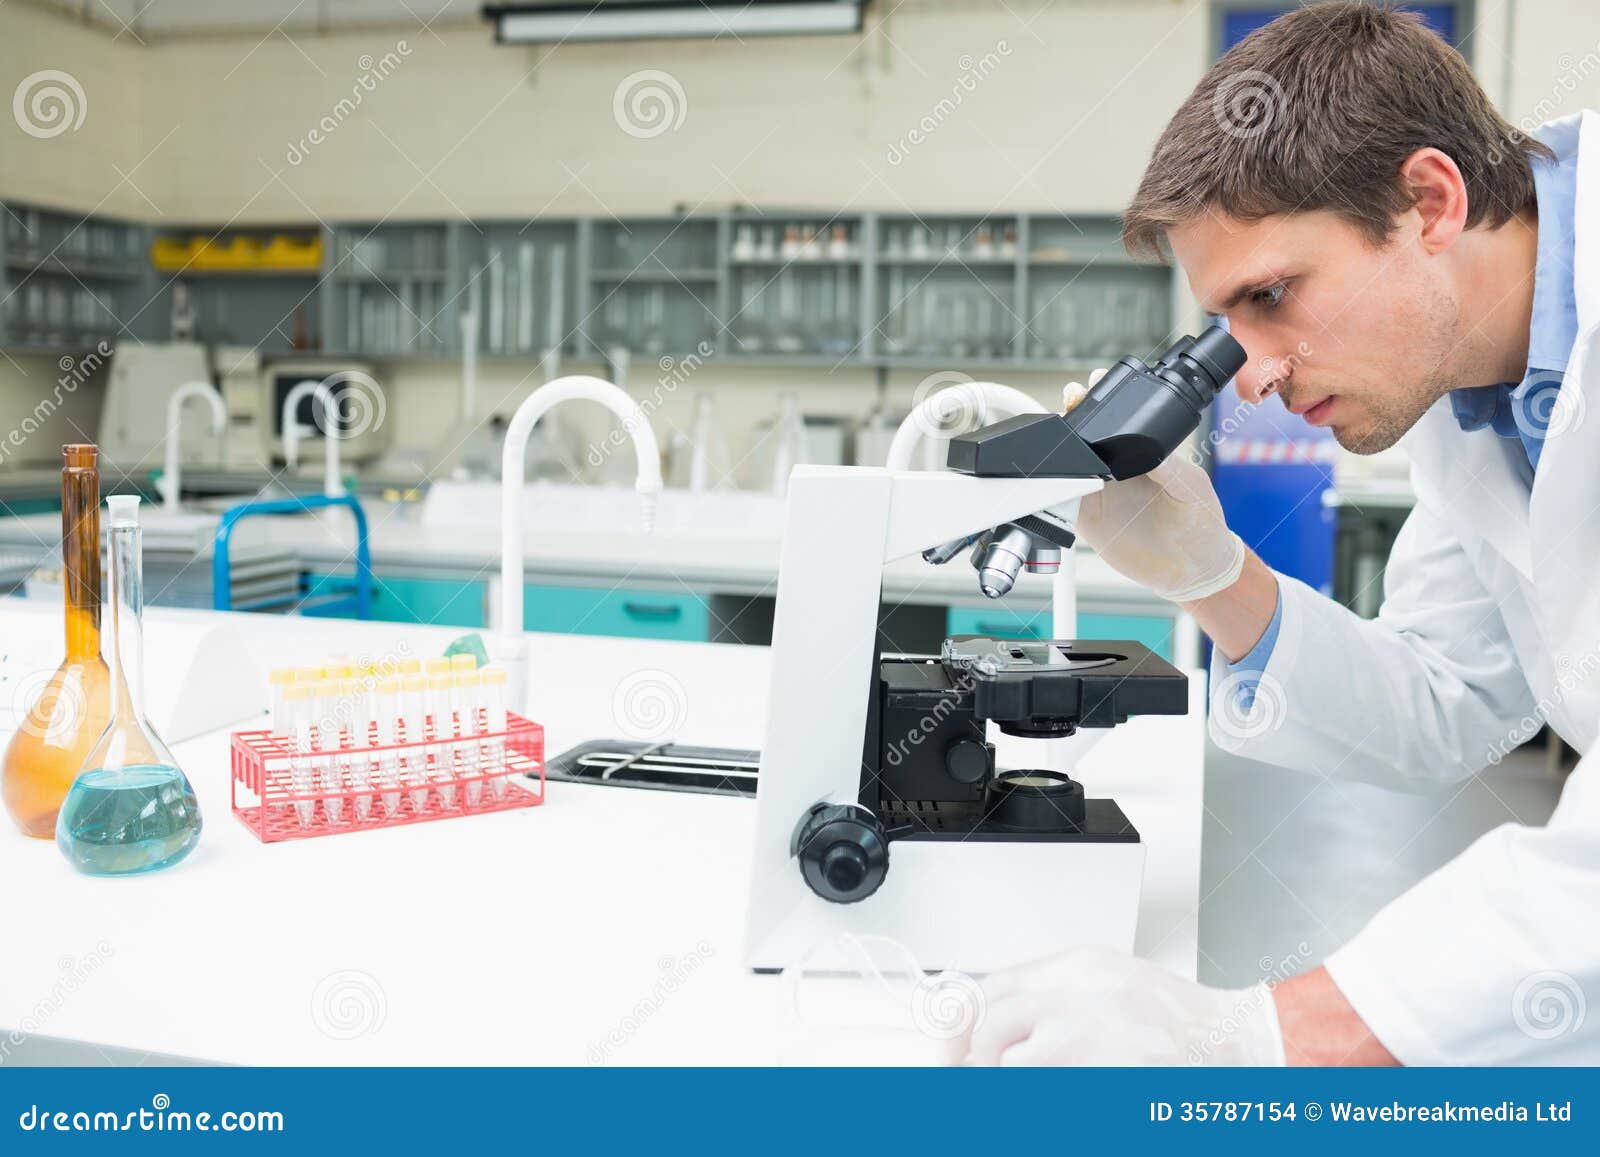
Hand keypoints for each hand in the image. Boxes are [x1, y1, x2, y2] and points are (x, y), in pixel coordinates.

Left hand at [954, 947, 1285, 1065]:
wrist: (1235, 1041)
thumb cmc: (1177, 1016)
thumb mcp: (1108, 979)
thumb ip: (1052, 991)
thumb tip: (993, 1020)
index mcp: (1078, 968)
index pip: (995, 988)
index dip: (968, 1020)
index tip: (958, 1044)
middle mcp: (1079, 998)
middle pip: (993, 1027)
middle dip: (978, 1058)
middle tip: (979, 1074)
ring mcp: (1090, 1042)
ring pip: (1015, 1068)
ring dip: (1014, 1079)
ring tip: (1034, 1080)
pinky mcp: (1102, 1079)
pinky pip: (1046, 1088)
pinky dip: (1044, 1091)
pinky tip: (1070, 1091)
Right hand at [1064, 371, 1245, 603]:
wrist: (1193, 569)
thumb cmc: (1202, 523)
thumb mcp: (1193, 487)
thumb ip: (1169, 467)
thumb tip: (1145, 447)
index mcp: (1145, 453)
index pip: (1121, 419)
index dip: (1106, 399)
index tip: (1097, 383)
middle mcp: (1119, 469)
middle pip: (1088, 433)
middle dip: (1075, 411)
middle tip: (1072, 398)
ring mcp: (1101, 492)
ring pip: (1071, 461)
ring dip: (1061, 444)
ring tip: (1059, 430)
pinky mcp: (1088, 518)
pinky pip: (1063, 498)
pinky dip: (1054, 485)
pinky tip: (1057, 474)